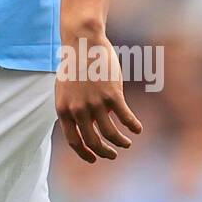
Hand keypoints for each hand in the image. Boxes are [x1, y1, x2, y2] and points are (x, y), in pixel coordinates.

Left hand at [55, 28, 141, 162]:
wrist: (82, 42)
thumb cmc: (74, 65)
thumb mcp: (65, 90)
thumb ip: (72, 109)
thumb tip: (87, 126)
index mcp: (63, 110)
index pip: (74, 141)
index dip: (85, 154)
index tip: (94, 159)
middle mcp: (78, 110)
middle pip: (93, 142)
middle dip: (105, 153)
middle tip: (113, 155)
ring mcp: (95, 103)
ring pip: (111, 134)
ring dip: (121, 142)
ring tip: (126, 143)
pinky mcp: (112, 94)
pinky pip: (125, 118)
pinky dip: (133, 126)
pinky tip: (137, 128)